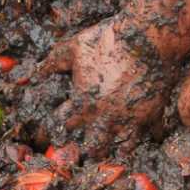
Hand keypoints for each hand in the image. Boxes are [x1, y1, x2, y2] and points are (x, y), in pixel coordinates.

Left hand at [41, 18, 170, 146]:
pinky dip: (150, 137)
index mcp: (84, 104)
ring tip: (115, 153)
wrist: (148, 37)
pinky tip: (148, 137)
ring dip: (117, 149)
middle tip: (88, 153)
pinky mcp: (153, 114)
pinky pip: (152, 135)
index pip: (65, 126)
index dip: (59, 130)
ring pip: (122, 148)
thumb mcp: (74, 47)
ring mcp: (131, 119)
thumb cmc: (108, 40)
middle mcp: (106, 117)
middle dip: (89, 151)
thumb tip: (36, 73)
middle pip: (94, 147)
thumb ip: (53, 62)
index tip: (58, 134)